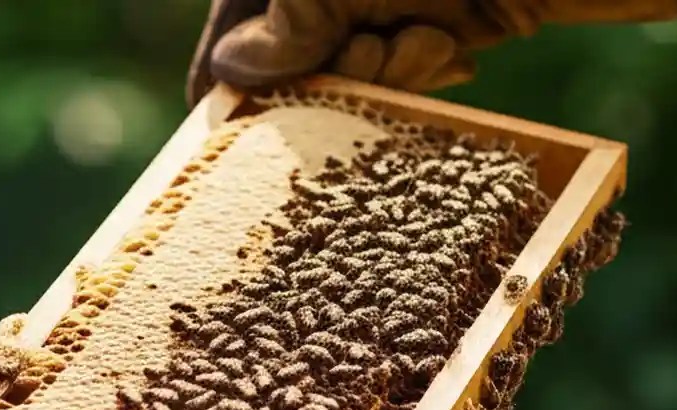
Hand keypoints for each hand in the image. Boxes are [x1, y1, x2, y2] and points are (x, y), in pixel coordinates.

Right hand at [186, 0, 676, 105]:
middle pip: (303, 47)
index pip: (242, 12)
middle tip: (375, 57)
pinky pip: (419, 71)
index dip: (227, 68)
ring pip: (364, 68)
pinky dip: (431, 73)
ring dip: (393, 71)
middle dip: (333, 69)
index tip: (212, 130)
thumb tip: (236, 73)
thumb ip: (289, 17)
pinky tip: (464, 44)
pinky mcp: (464, 13)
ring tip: (439, 38)